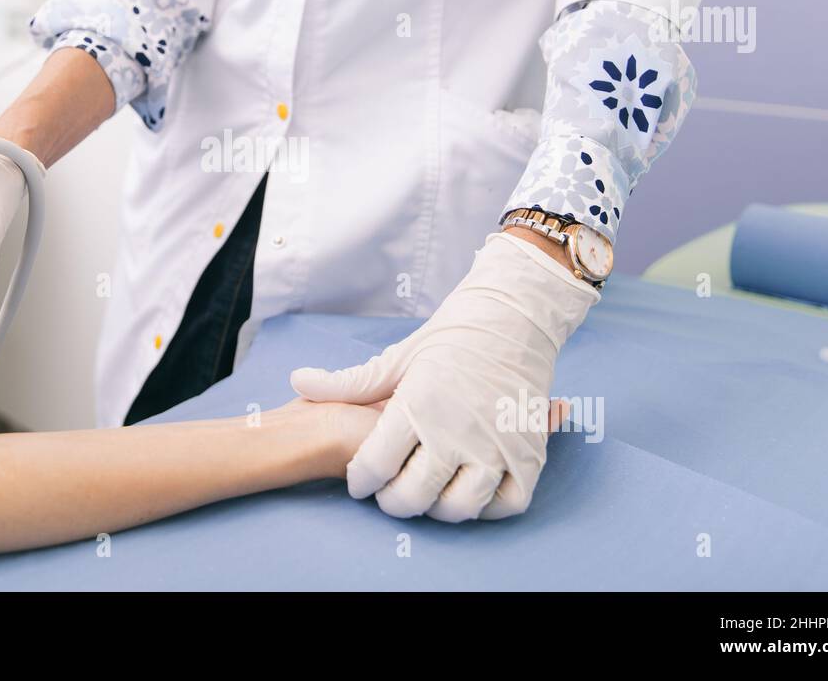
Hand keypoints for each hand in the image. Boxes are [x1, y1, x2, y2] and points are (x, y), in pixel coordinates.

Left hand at [290, 232, 598, 520]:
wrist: (513, 319)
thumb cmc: (450, 338)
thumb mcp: (397, 357)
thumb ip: (349, 382)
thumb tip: (298, 381)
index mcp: (417, 405)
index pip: (374, 466)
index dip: (361, 480)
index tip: (361, 479)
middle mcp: (456, 430)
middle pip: (413, 496)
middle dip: (393, 501)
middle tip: (389, 492)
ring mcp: (496, 445)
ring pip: (459, 507)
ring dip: (438, 508)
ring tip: (428, 492)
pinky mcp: (528, 453)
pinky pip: (507, 503)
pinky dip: (487, 506)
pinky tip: (469, 490)